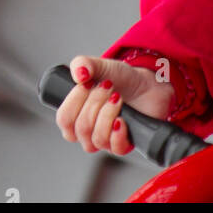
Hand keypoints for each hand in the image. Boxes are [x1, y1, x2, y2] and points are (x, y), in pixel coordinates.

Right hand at [56, 54, 175, 156]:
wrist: (148, 84)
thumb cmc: (122, 79)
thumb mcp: (101, 66)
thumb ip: (84, 64)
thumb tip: (78, 73)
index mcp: (77, 114)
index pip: (64, 119)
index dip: (74, 101)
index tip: (86, 83)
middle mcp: (89, 130)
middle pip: (80, 129)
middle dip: (95, 102)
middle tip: (108, 86)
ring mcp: (106, 139)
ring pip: (97, 139)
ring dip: (108, 114)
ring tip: (117, 98)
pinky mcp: (124, 144)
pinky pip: (115, 149)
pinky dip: (118, 133)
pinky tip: (122, 119)